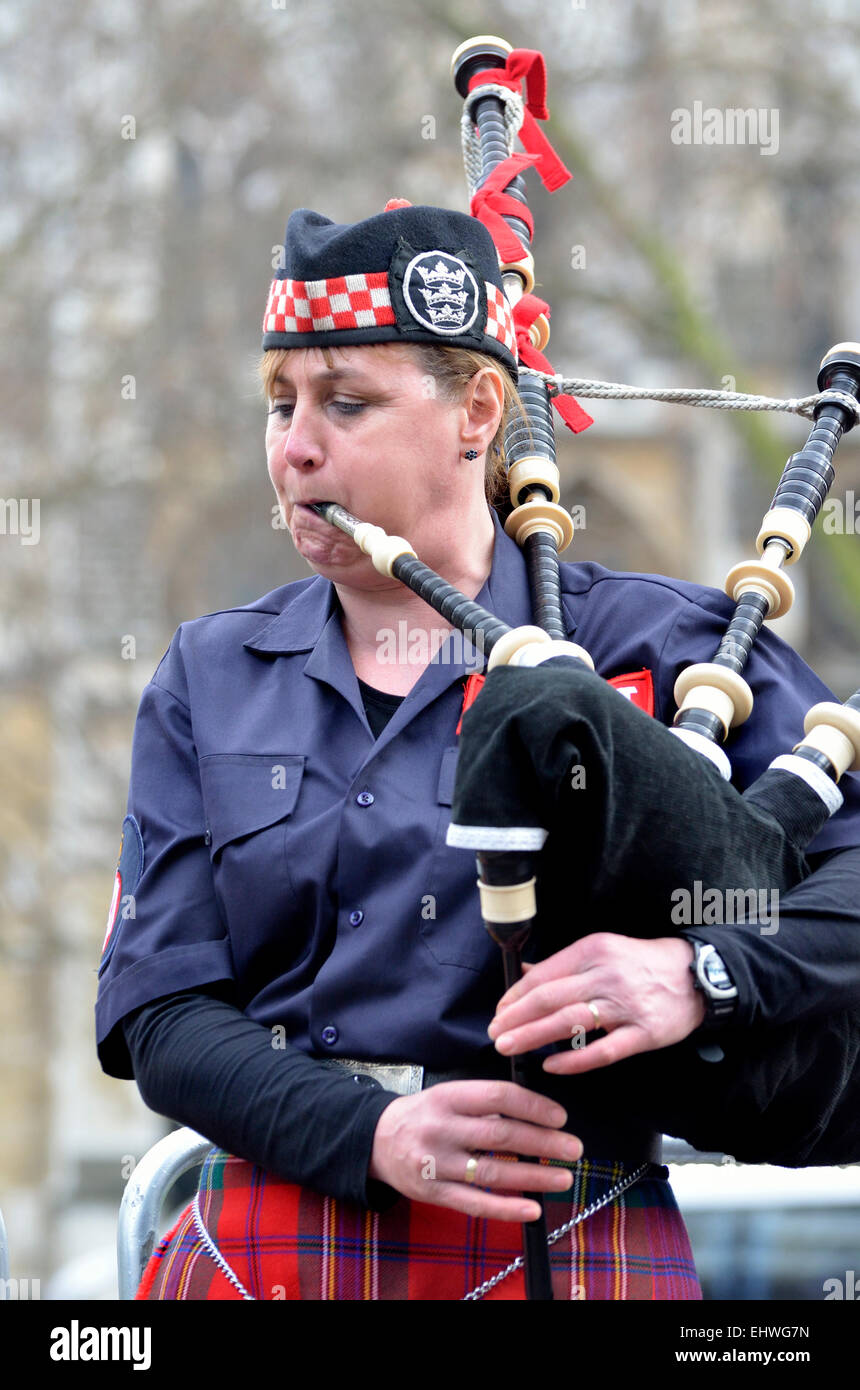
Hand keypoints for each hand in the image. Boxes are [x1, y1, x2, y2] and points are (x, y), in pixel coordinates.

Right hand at [367, 1080, 583, 1221]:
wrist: (376, 1140)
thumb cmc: (424, 1115)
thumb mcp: (448, 1096)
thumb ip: (485, 1104)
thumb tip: (535, 1115)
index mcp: (447, 1097)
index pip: (498, 1097)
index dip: (533, 1106)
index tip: (560, 1117)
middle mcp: (441, 1129)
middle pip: (500, 1136)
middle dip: (543, 1143)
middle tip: (573, 1148)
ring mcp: (436, 1164)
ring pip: (491, 1173)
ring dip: (533, 1177)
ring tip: (562, 1178)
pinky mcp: (433, 1194)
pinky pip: (474, 1204)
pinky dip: (506, 1209)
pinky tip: (532, 1209)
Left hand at [488, 933, 705, 1075]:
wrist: (695, 975)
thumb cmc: (641, 963)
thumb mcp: (602, 950)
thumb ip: (564, 964)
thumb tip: (524, 973)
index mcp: (592, 951)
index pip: (542, 975)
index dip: (515, 996)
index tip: (499, 1011)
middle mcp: (605, 976)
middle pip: (549, 998)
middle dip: (514, 1018)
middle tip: (494, 1034)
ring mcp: (625, 1006)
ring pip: (569, 1022)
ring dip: (532, 1036)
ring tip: (508, 1047)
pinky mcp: (643, 1034)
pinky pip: (603, 1051)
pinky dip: (574, 1060)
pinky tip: (551, 1066)